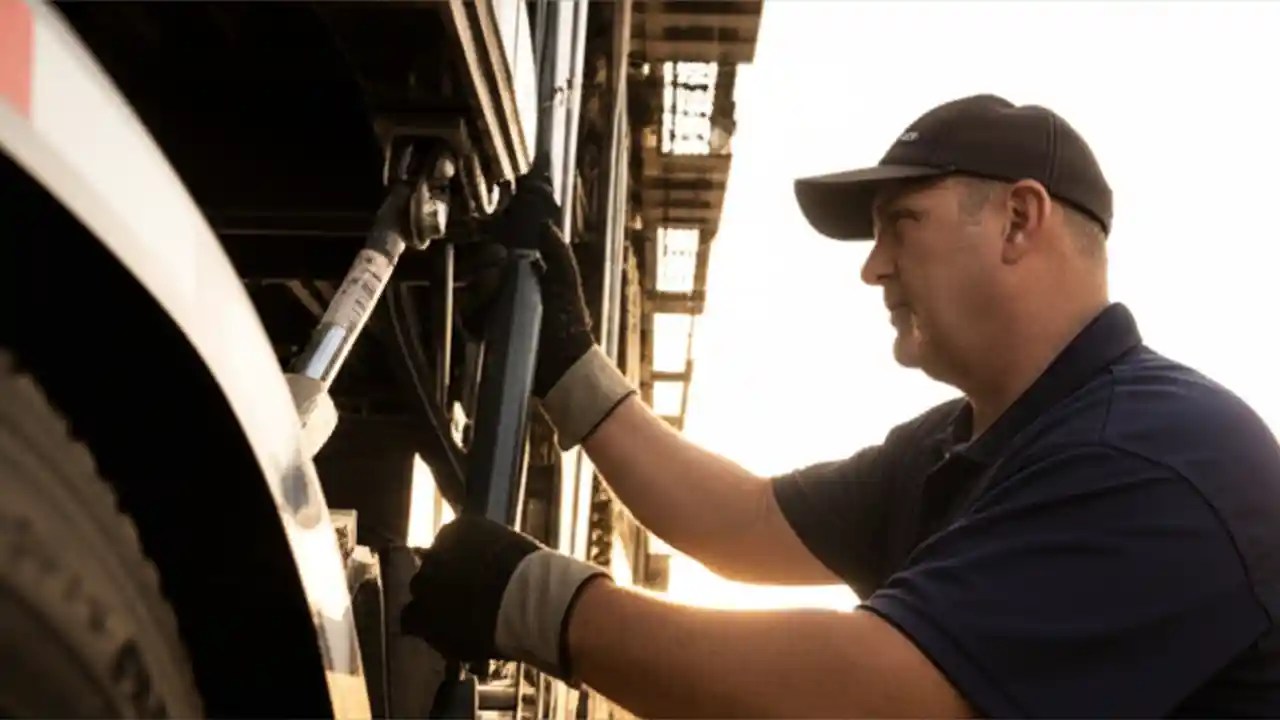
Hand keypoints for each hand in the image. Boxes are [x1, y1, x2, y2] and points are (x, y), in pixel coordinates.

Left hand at [400, 515, 610, 681]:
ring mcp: (425, 583)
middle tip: (464, 600)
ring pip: (419, 593)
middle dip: (442, 583)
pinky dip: (423, 627)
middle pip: (430, 568)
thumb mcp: (510, 549)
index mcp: (457, 530)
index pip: (447, 544)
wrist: (527, 601)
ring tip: (454, 620)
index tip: (471, 577)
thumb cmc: (531, 572)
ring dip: (431, 604)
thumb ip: (489, 553)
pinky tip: (443, 635)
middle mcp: (433, 552)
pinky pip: (410, 620)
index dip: (458, 564)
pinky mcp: (423, 614)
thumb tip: (487, 568)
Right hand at [479, 171, 596, 396]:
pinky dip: (470, 319)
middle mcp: (506, 295)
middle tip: (494, 278)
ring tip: (491, 298)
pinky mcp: (486, 339)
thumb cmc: (570, 324)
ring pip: (469, 297)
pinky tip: (480, 321)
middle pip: (478, 275)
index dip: (492, 255)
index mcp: (524, 279)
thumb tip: (546, 224)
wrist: (564, 366)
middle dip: (482, 272)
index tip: (499, 257)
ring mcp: (494, 317)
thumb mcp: (566, 284)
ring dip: (476, 294)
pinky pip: (467, 323)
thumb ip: (558, 254)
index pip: (496, 259)